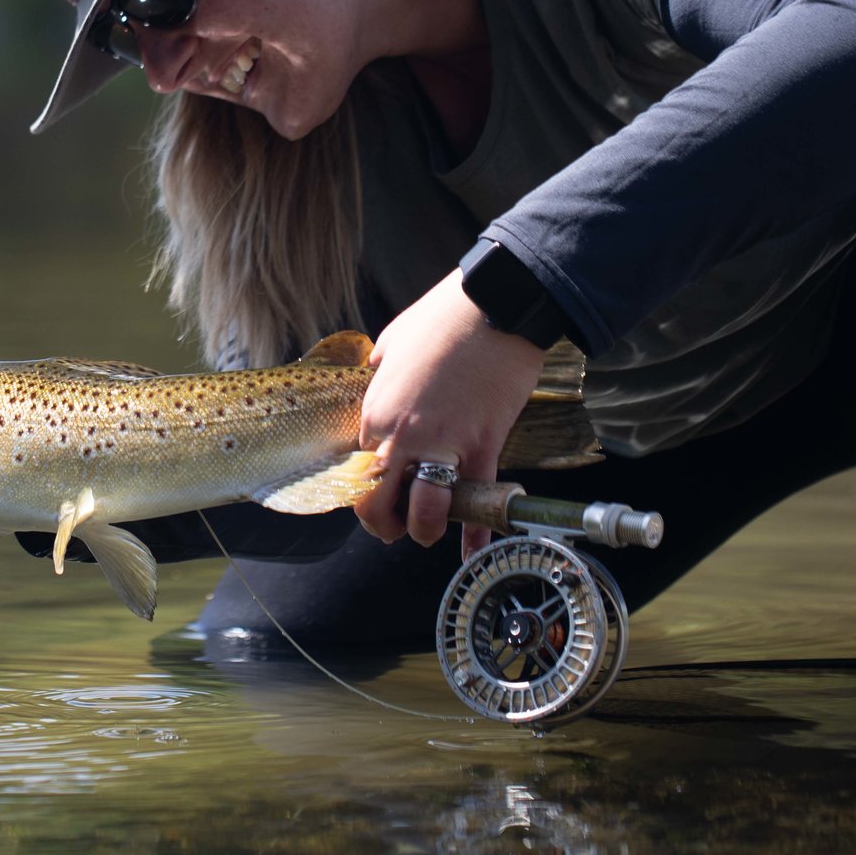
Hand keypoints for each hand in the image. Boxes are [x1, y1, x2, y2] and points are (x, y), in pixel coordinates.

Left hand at [354, 270, 549, 554]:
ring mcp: (444, 444)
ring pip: (425, 509)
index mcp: (376, 411)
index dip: (366, 491)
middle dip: (384, 523)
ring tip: (427, 532)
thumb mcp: (392, 341)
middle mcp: (403, 435)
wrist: (496, 304)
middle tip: (393, 528)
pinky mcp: (484, 445)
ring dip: (424, 529)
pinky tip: (472, 551)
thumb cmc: (443, 316)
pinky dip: (476, 531)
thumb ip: (380, 369)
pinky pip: (478, 497)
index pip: (359, 469)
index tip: (376, 497)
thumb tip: (376, 374)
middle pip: (380, 501)